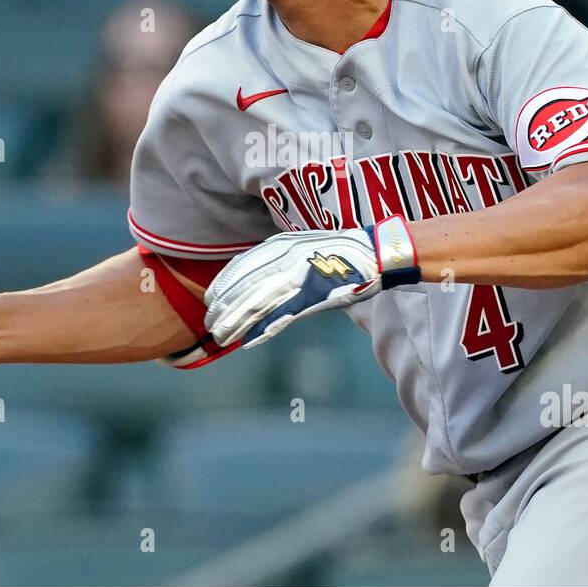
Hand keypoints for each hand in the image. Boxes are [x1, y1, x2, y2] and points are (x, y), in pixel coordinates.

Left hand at [205, 216, 419, 349]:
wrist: (378, 253)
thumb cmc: (343, 252)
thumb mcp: (305, 246)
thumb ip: (282, 260)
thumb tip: (262, 280)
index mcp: (283, 244)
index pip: (242, 265)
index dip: (224, 284)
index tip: (209, 300)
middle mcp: (286, 257)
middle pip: (246, 286)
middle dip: (224, 308)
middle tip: (210, 325)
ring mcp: (300, 276)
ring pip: (259, 302)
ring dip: (237, 322)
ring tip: (222, 338)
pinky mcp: (314, 295)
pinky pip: (282, 315)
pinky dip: (263, 330)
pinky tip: (249, 342)